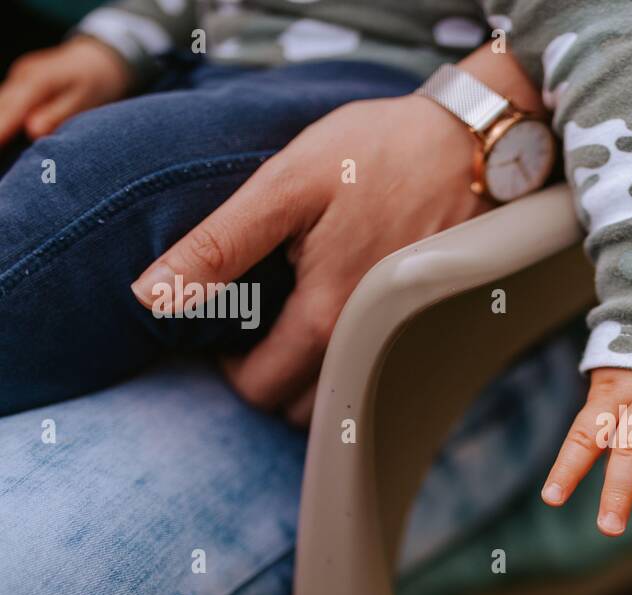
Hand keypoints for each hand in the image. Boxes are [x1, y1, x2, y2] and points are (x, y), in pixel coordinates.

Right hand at [0, 37, 131, 143]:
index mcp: (39, 81)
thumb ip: (57, 115)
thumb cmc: (96, 81)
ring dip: (0, 123)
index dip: (0, 130)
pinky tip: (5, 134)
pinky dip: (4, 117)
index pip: (12, 110)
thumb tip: (32, 131)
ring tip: (2, 150)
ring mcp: (18, 77)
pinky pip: (7, 102)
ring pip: (1, 104)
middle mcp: (22, 76)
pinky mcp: (19, 82)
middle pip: (1, 107)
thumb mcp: (84, 99)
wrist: (96, 58)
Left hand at [130, 93, 490, 423]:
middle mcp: (372, 346)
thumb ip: (218, 246)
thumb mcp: (287, 183)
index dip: (227, 365)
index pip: (257, 390)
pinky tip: (351, 314)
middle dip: (272, 378)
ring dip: (316, 378)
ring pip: (348, 399)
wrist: (476, 143)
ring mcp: (411, 345)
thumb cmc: (380, 153)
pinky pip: (386, 375)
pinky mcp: (438, 332)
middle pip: (304, 408)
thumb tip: (149, 296)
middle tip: (260, 321)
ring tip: (302, 316)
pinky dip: (358, 365)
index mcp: (326, 318)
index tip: (226, 320)